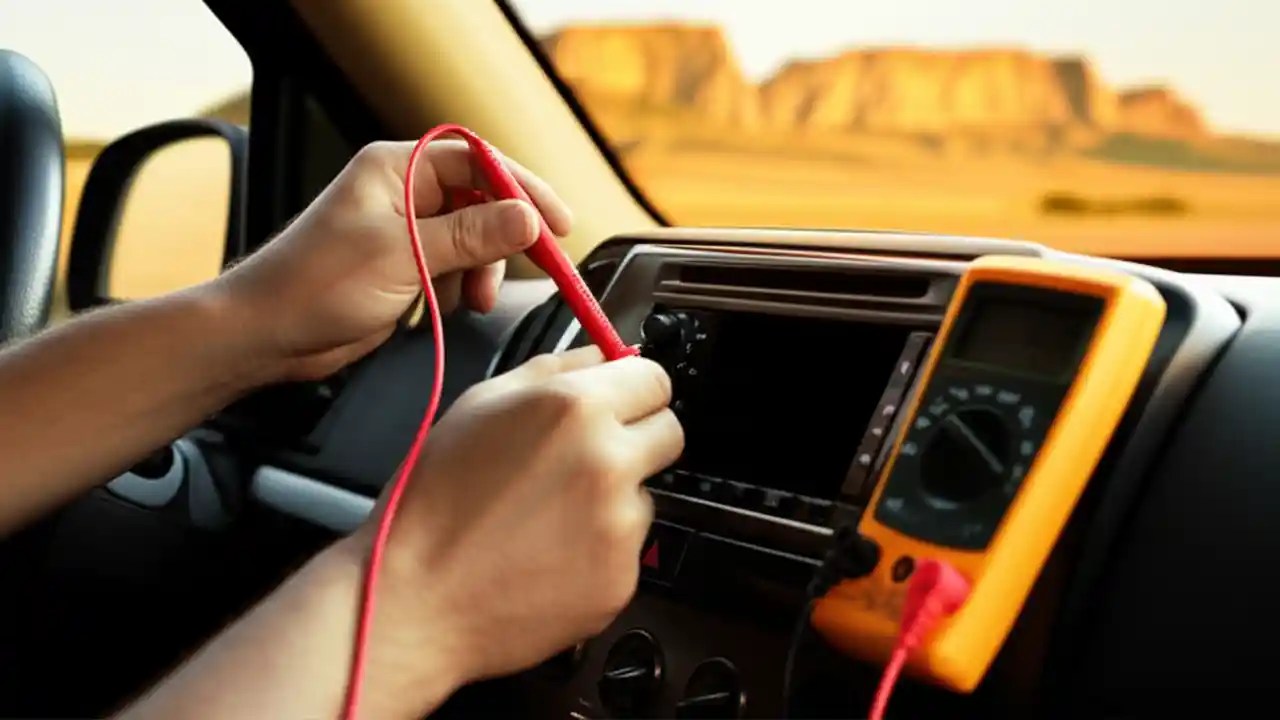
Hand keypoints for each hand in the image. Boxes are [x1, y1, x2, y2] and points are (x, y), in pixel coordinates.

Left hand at [214, 139, 572, 381]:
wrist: (267, 334)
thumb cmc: (313, 285)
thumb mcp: (405, 256)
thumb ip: (473, 236)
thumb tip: (528, 219)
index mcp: (397, 167)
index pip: (479, 161)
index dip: (523, 188)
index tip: (556, 223)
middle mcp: (402, 192)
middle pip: (482, 201)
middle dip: (504, 239)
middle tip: (533, 266)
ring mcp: (403, 231)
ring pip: (472, 241)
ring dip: (481, 271)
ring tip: (469, 299)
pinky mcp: (402, 267)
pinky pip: (453, 269)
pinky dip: (458, 289)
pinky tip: (442, 308)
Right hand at [346, 346, 683, 712]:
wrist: (416, 600)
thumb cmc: (433, 504)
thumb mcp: (480, 406)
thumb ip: (553, 369)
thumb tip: (604, 354)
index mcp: (575, 408)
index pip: (656, 379)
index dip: (634, 389)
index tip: (619, 402)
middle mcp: (609, 461)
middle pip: (669, 431)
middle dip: (636, 437)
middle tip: (585, 457)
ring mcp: (620, 524)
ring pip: (645, 491)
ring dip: (614, 495)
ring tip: (548, 514)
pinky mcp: (622, 576)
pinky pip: (629, 545)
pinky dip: (600, 546)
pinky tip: (549, 551)